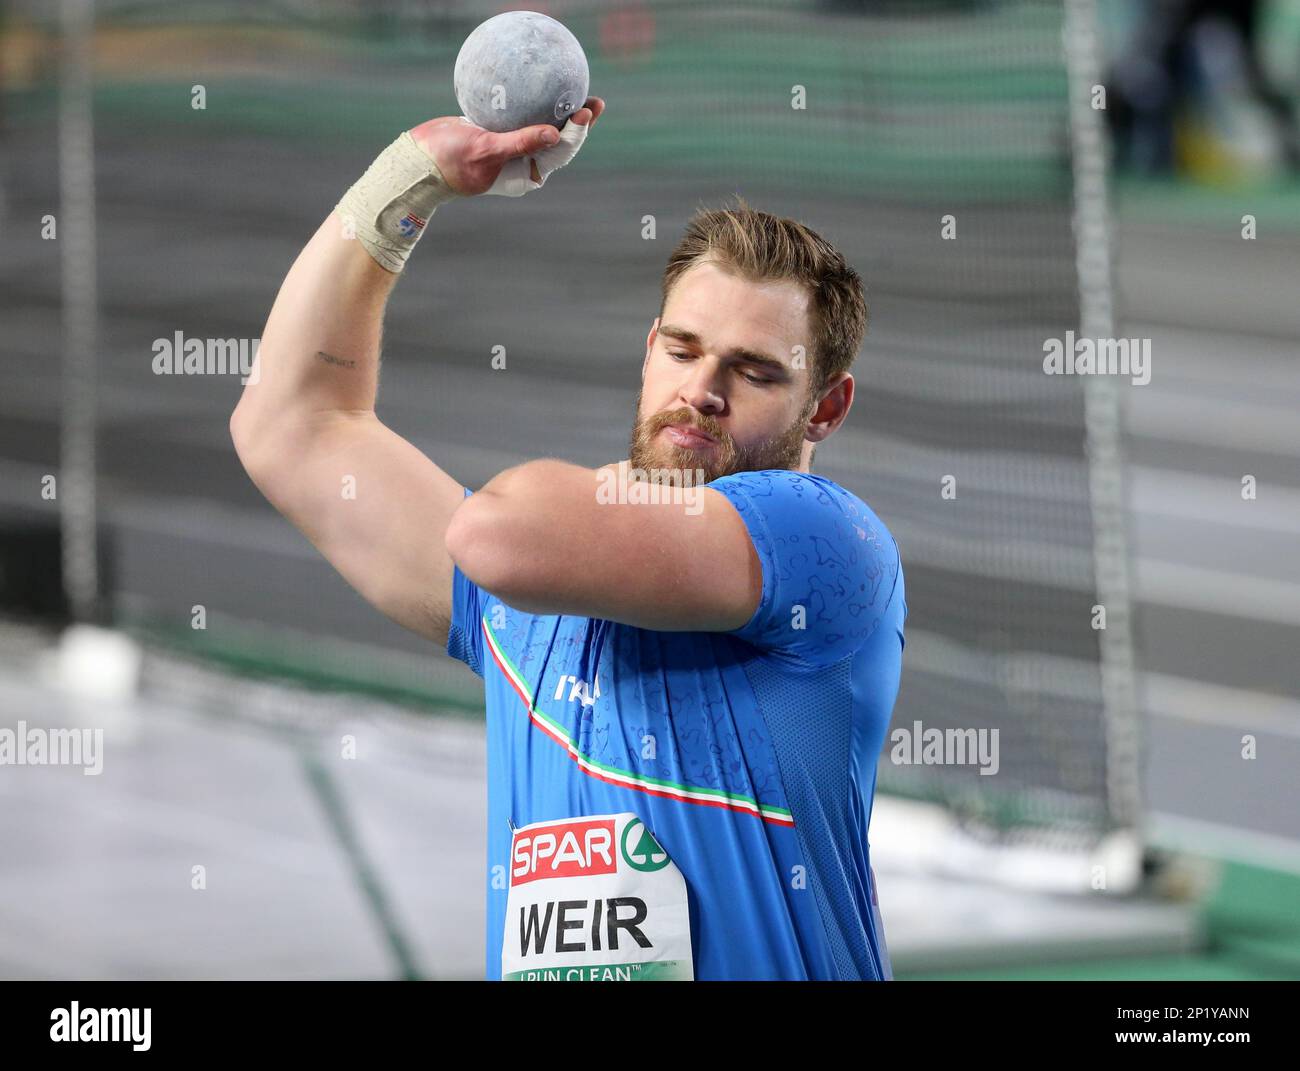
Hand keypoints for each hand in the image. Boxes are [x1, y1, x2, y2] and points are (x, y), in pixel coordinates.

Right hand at [409, 97, 604, 196]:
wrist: (418, 160)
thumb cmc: (449, 160)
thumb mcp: (486, 149)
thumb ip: (520, 142)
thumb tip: (555, 135)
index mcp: (525, 174)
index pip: (559, 152)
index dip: (576, 132)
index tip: (586, 110)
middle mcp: (523, 163)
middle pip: (558, 141)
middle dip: (578, 122)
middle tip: (595, 100)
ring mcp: (511, 149)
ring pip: (543, 129)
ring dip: (560, 112)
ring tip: (578, 90)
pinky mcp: (498, 134)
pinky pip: (521, 117)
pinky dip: (532, 103)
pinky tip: (537, 84)